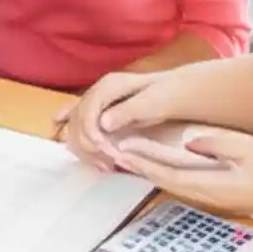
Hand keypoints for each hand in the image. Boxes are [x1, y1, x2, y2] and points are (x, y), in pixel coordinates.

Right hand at [54, 71, 178, 171]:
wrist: (178, 93)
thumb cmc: (171, 96)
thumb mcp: (155, 102)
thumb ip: (129, 111)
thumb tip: (103, 124)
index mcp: (109, 86)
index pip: (86, 109)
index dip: (91, 132)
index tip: (106, 151)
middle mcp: (97, 92)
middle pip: (76, 120)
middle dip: (88, 144)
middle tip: (109, 164)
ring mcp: (96, 104)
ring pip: (74, 128)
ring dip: (85, 150)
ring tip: (106, 165)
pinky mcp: (98, 116)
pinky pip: (78, 130)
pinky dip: (83, 146)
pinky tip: (95, 159)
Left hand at [113, 128, 252, 217]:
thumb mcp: (248, 149)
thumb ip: (217, 144)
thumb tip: (189, 141)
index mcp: (208, 184)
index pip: (167, 172)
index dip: (144, 160)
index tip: (123, 148)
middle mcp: (199, 193)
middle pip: (158, 178)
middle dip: (134, 164)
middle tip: (110, 148)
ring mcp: (200, 195)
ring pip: (163, 180)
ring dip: (142, 167)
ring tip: (120, 152)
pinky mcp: (203, 191)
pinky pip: (172, 180)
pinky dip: (155, 170)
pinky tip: (145, 160)